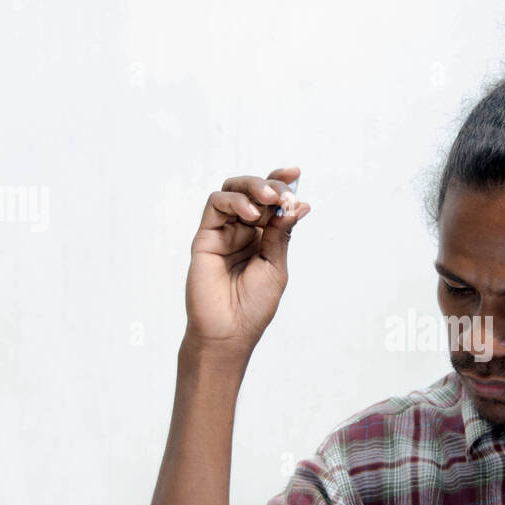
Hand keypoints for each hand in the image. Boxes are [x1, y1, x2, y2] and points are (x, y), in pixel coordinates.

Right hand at [184, 167, 310, 352]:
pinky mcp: (206, 236)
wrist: (229, 330)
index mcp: (264, 237)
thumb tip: (299, 204)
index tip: (296, 173)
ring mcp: (224, 232)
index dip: (282, 183)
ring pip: (233, 191)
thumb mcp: (276, 266)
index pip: (272, 202)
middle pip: (253, 191)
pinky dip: (235, 201)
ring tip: (269, 200)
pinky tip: (252, 214)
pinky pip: (216, 205)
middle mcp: (243, 230)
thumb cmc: (253, 305)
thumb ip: (281, 234)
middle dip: (270, 184)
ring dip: (253, 188)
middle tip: (282, 194)